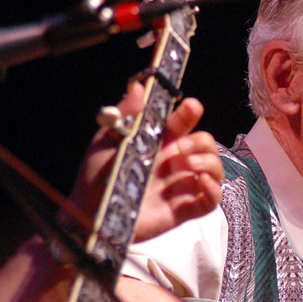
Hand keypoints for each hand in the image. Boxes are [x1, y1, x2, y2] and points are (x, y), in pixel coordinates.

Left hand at [66, 81, 222, 241]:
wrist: (88, 214)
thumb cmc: (95, 178)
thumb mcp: (107, 141)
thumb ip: (126, 115)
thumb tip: (138, 87)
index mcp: (159, 143)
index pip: (184, 123)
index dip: (191, 114)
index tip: (191, 107)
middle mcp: (174, 163)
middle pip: (206, 145)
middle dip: (200, 143)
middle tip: (180, 150)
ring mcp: (180, 186)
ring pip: (214, 170)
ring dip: (209, 164)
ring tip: (189, 166)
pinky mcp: (184, 210)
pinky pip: (211, 201)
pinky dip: (213, 191)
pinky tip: (202, 184)